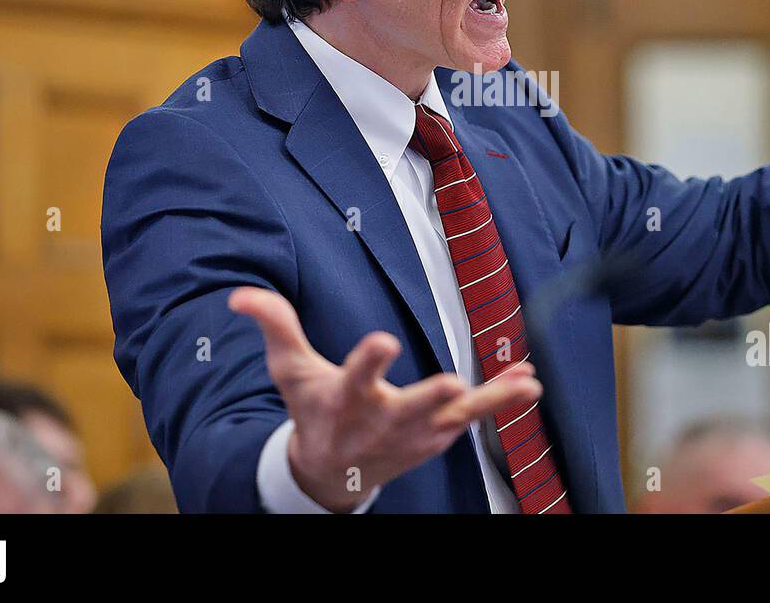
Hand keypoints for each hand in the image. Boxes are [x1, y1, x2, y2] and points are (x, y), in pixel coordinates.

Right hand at [228, 286, 540, 512]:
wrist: (330, 473)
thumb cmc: (313, 410)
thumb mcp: (290, 370)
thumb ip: (276, 327)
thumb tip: (240, 295)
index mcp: (345, 400)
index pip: (355, 378)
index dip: (368, 361)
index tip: (383, 341)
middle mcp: (381, 421)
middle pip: (408, 410)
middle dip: (429, 399)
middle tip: (453, 384)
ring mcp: (414, 434)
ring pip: (456, 418)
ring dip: (491, 401)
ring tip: (526, 383)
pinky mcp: (436, 438)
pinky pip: (474, 419)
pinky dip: (502, 402)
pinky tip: (528, 383)